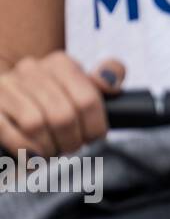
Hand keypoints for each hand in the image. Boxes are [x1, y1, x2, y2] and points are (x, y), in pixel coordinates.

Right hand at [0, 54, 124, 156]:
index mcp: (60, 63)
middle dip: (72, 140)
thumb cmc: (58, 93)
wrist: (16, 93)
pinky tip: (34, 156)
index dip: (94, 127)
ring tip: (53, 152)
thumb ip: (110, 74)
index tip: (94, 138)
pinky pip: (9, 133)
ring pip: (35, 125)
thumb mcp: (85, 80)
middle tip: (73, 148)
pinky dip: (25, 150)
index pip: (87, 100)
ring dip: (49, 147)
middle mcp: (30, 70)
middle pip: (63, 116)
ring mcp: (6, 87)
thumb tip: (108, 81)